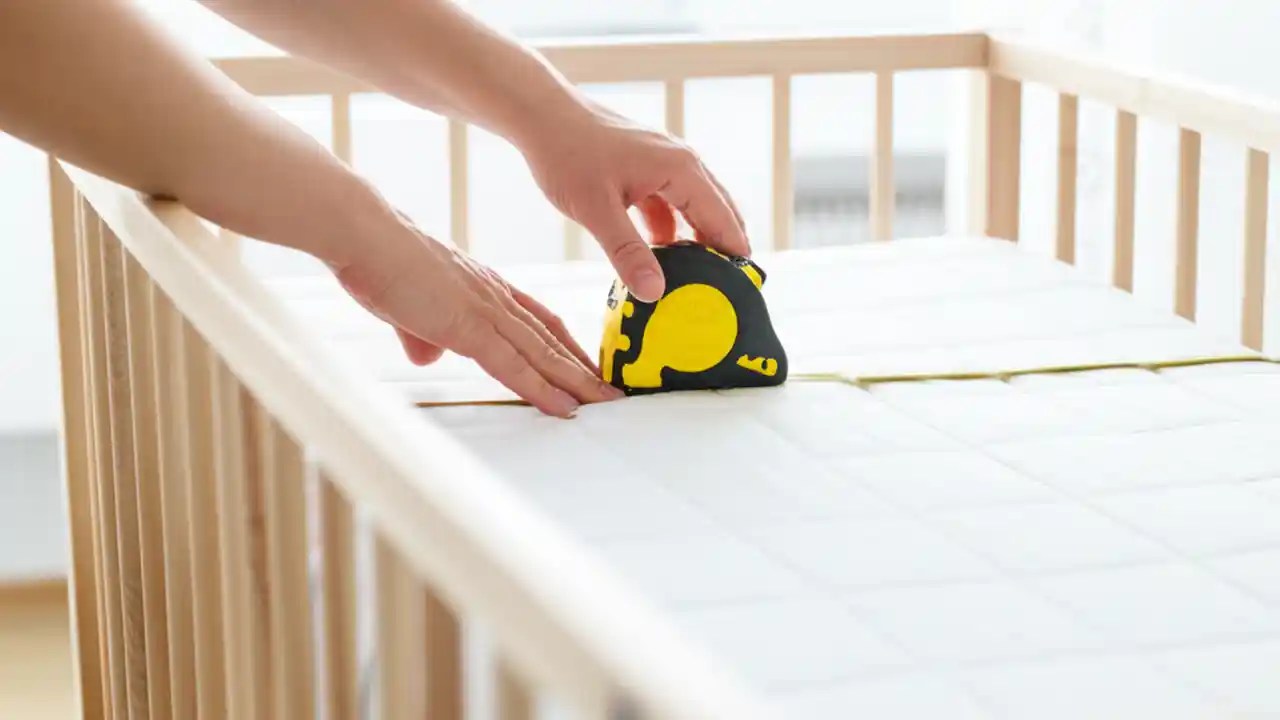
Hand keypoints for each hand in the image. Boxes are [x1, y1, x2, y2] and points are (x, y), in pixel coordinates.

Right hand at [333, 210, 620, 416]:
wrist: (363, 233)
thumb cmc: (376, 259)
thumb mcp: (404, 305)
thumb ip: (420, 332)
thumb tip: (427, 355)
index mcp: (483, 286)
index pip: (536, 317)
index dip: (563, 343)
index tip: (583, 363)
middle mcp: (494, 296)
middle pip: (550, 336)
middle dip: (582, 366)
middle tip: (611, 390)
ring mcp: (485, 311)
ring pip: (544, 353)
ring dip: (578, 382)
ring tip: (606, 404)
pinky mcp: (468, 327)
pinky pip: (515, 366)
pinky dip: (544, 389)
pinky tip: (566, 408)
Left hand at [519, 99, 748, 301]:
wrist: (541, 114)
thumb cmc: (567, 154)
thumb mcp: (597, 211)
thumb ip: (628, 253)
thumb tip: (655, 293)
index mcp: (680, 169)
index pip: (722, 218)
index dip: (735, 254)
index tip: (744, 288)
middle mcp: (681, 162)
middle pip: (718, 212)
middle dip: (722, 250)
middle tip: (724, 291)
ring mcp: (664, 163)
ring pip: (693, 209)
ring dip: (694, 242)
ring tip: (694, 281)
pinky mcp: (646, 168)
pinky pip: (670, 205)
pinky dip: (670, 231)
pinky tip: (658, 257)